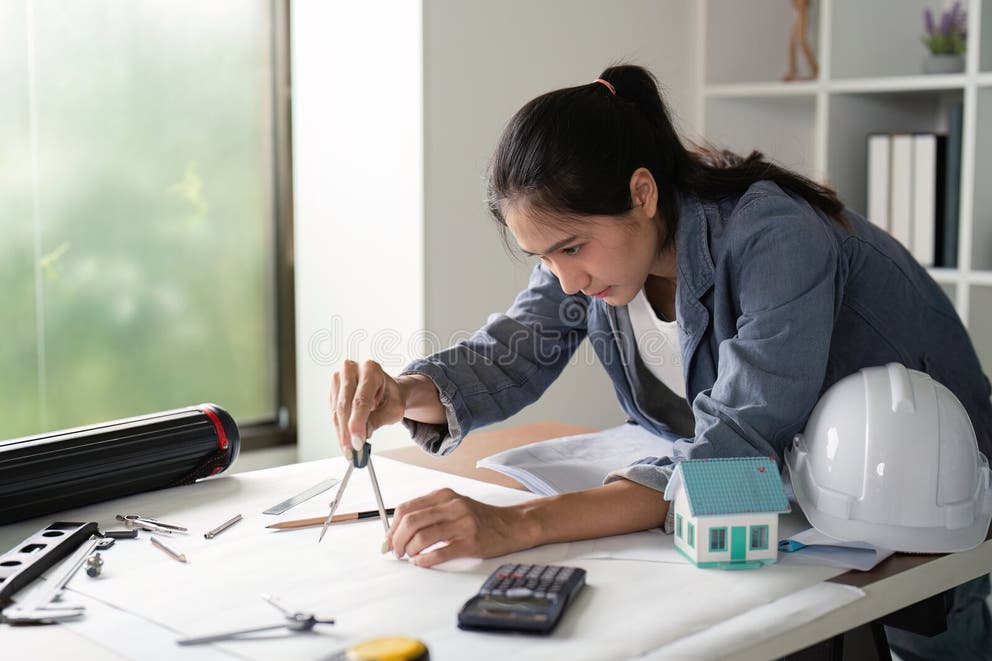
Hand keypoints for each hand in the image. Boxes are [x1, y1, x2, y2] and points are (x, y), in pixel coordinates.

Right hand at [329, 359, 404, 455]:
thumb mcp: (394, 408)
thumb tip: (364, 433)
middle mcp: (352, 369)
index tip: (357, 442)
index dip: (357, 423)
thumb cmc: (391, 396)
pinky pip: (333, 412)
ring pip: (336, 411)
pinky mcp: (333, 389)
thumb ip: (379, 419)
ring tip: (349, 450)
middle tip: (352, 451)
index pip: (361, 400)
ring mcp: (339, 377)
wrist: (386, 389)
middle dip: (347, 432)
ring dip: (341, 433)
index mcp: (371, 369)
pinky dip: (339, 428)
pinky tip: (345, 440)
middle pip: (345, 405)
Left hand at [385, 488, 532, 567]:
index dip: (392, 527)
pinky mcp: (470, 542)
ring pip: (422, 537)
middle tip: (396, 552)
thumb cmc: (480, 518)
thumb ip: (428, 513)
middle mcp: (452, 506)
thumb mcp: (453, 506)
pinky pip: (440, 553)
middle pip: (411, 522)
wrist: (511, 525)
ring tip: (410, 557)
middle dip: (397, 540)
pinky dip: (425, 560)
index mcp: (444, 495)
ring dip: (409, 551)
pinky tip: (422, 562)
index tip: (387, 540)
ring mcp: (462, 523)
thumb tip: (398, 531)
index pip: (406, 509)